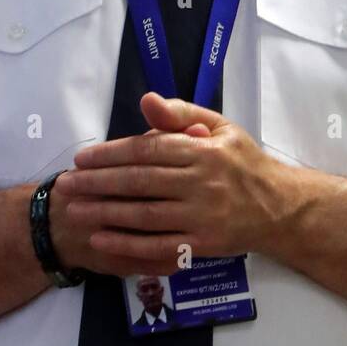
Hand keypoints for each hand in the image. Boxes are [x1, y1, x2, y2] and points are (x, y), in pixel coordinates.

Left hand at [54, 93, 297, 274]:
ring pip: (145, 215)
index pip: (149, 149)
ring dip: (104, 213)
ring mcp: (202, 216)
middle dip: (98, 183)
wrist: (279, 207)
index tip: (82, 158)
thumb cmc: (244, 163)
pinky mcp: (202, 245)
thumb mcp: (221, 127)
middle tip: (67, 184)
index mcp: (204, 150)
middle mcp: (202, 182)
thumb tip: (147, 99)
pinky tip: (100, 240)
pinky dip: (126, 244)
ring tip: (75, 210)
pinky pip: (157, 246)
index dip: (112, 153)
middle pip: (141, 182)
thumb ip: (181, 114)